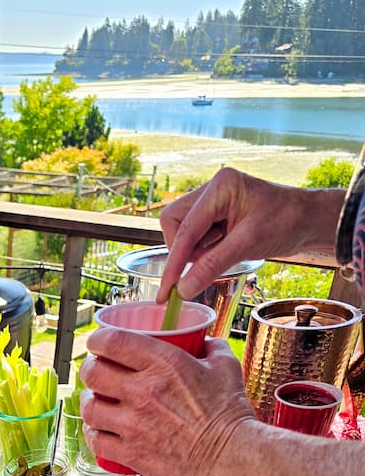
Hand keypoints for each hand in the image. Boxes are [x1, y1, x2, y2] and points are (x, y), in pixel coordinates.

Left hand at [80, 330, 255, 475]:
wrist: (230, 459)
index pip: (112, 341)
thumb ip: (210, 348)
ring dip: (89, 402)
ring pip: (89, 407)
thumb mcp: (226, 367)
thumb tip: (202, 342)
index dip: (97, 340)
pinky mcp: (130, 453)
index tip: (98, 344)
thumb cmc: (230, 415)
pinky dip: (93, 434)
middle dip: (90, 369)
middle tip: (96, 372)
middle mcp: (142, 391)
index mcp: (164, 364)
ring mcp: (132, 424)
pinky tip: (99, 431)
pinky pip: (95, 440)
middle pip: (93, 373)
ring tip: (96, 402)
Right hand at [154, 167, 341, 303]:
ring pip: (183, 232)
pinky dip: (205, 252)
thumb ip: (211, 266)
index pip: (185, 228)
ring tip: (225, 254)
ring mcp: (213, 202)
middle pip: (175, 223)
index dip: (174, 261)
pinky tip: (225, 252)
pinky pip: (197, 237)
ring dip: (196, 252)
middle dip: (182, 250)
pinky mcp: (217, 215)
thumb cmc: (286, 222)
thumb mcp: (247, 245)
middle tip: (199, 267)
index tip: (167, 289)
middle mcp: (212, 190)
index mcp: (220, 187)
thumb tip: (183, 289)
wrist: (309, 220)